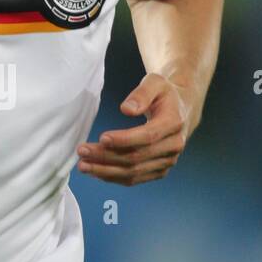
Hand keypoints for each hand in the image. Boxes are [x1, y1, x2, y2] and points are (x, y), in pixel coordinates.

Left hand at [75, 73, 191, 184]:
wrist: (180, 110)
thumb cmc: (163, 94)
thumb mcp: (154, 82)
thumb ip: (141, 93)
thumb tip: (126, 109)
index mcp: (173, 123)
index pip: (147, 136)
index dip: (124, 140)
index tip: (101, 138)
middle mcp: (173, 146)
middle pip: (136, 157)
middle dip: (106, 156)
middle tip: (82, 151)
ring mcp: (167, 161)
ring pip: (133, 172)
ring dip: (106, 171)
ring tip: (83, 165)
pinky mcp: (160, 171)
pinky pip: (135, 179)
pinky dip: (114, 177)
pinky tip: (96, 172)